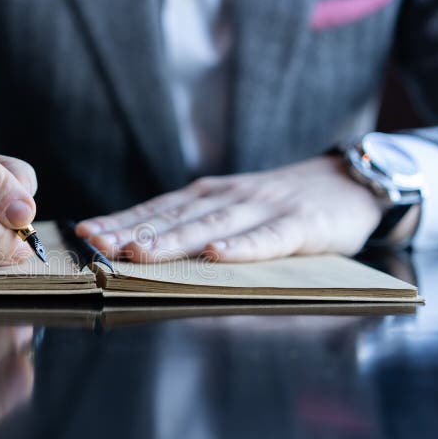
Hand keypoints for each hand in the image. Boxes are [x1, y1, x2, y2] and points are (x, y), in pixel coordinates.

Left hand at [77, 156, 385, 262]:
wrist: (350, 183)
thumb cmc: (284, 203)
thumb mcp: (235, 207)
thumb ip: (198, 222)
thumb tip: (144, 244)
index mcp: (211, 195)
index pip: (158, 208)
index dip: (122, 220)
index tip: (87, 232)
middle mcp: (230, 197)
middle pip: (175, 216)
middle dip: (133, 231)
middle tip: (98, 244)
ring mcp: (264, 207)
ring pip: (212, 226)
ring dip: (173, 240)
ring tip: (140, 253)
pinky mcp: (300, 224)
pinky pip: (268, 238)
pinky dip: (241, 247)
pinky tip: (217, 255)